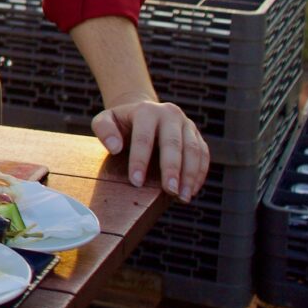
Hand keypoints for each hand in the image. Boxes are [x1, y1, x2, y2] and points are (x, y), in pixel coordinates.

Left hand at [90, 98, 208, 200]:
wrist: (143, 112)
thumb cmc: (121, 122)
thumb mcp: (105, 120)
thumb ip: (104, 130)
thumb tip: (115, 148)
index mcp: (146, 111)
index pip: (143, 138)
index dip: (140, 160)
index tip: (136, 182)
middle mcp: (170, 114)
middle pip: (173, 144)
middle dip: (172, 169)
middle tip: (169, 190)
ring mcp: (186, 124)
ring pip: (193, 150)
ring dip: (190, 175)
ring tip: (183, 197)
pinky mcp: (197, 135)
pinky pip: (204, 155)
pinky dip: (200, 174)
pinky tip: (192, 191)